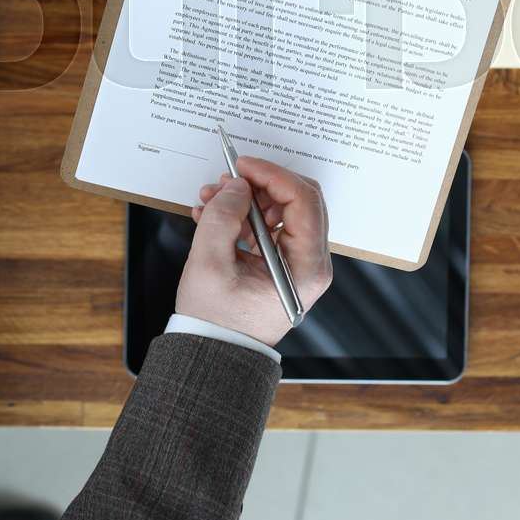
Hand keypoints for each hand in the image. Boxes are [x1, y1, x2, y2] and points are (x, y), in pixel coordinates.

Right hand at [177, 156, 332, 346]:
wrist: (214, 354)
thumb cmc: (216, 322)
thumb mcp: (209, 264)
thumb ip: (222, 217)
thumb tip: (237, 186)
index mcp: (305, 268)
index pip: (303, 202)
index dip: (273, 175)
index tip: (243, 165)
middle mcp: (310, 263)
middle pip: (298, 201)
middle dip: (259, 185)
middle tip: (226, 180)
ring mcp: (298, 263)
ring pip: (282, 210)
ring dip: (246, 198)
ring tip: (211, 200)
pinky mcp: (282, 263)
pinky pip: (269, 226)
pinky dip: (243, 215)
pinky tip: (213, 215)